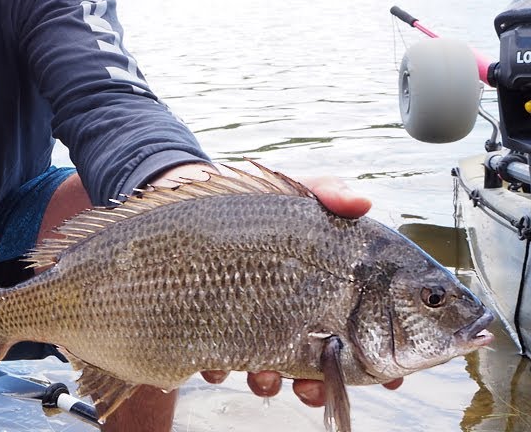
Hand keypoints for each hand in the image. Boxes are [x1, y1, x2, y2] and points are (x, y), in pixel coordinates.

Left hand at [199, 176, 401, 402]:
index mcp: (335, 292)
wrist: (195, 208)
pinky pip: (219, 361)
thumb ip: (332, 195)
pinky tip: (214, 363)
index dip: (388, 362)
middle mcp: (300, 316)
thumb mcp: (301, 194)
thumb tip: (360, 202)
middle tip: (312, 389)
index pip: (376, 335)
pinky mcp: (216, 330)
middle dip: (322, 383)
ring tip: (263, 377)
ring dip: (271, 382)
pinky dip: (219, 367)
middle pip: (324, 364)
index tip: (389, 379)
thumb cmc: (263, 206)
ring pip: (274, 371)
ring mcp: (258, 327)